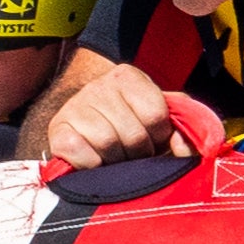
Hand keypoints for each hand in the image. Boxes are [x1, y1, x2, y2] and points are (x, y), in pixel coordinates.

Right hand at [43, 64, 193, 169]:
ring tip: (115, 157)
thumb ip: (185, 127)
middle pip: (133, 134)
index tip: (153, 139)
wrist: (84, 127)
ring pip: (108, 143)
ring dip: (116, 161)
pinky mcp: (58, 129)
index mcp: (128, 77)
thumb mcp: (161, 119)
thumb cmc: (130, 125)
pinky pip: (82, 154)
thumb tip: (181, 145)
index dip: (159, 136)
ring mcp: (75, 106)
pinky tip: (95, 161)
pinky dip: (92, 166)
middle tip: (132, 153)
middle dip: (138, 153)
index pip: (156, 115)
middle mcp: (98, 85)